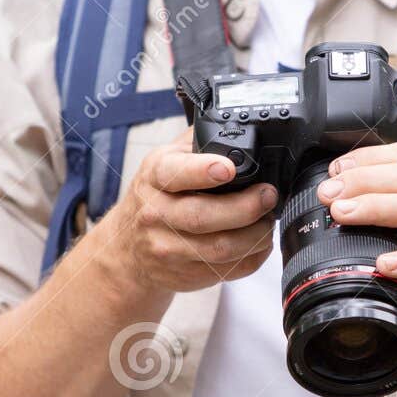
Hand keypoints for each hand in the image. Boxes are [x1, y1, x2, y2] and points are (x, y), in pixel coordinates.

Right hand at [103, 129, 277, 294]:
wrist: (128, 247)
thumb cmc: (155, 196)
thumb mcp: (165, 160)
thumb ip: (197, 142)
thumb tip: (236, 121)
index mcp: (154, 177)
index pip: (175, 173)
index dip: (203, 171)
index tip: (229, 168)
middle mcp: (156, 214)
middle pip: (203, 216)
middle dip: (245, 207)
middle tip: (269, 195)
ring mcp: (168, 248)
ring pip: (219, 248)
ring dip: (254, 235)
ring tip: (268, 220)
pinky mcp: (184, 274)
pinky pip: (226, 270)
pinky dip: (252, 256)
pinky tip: (259, 242)